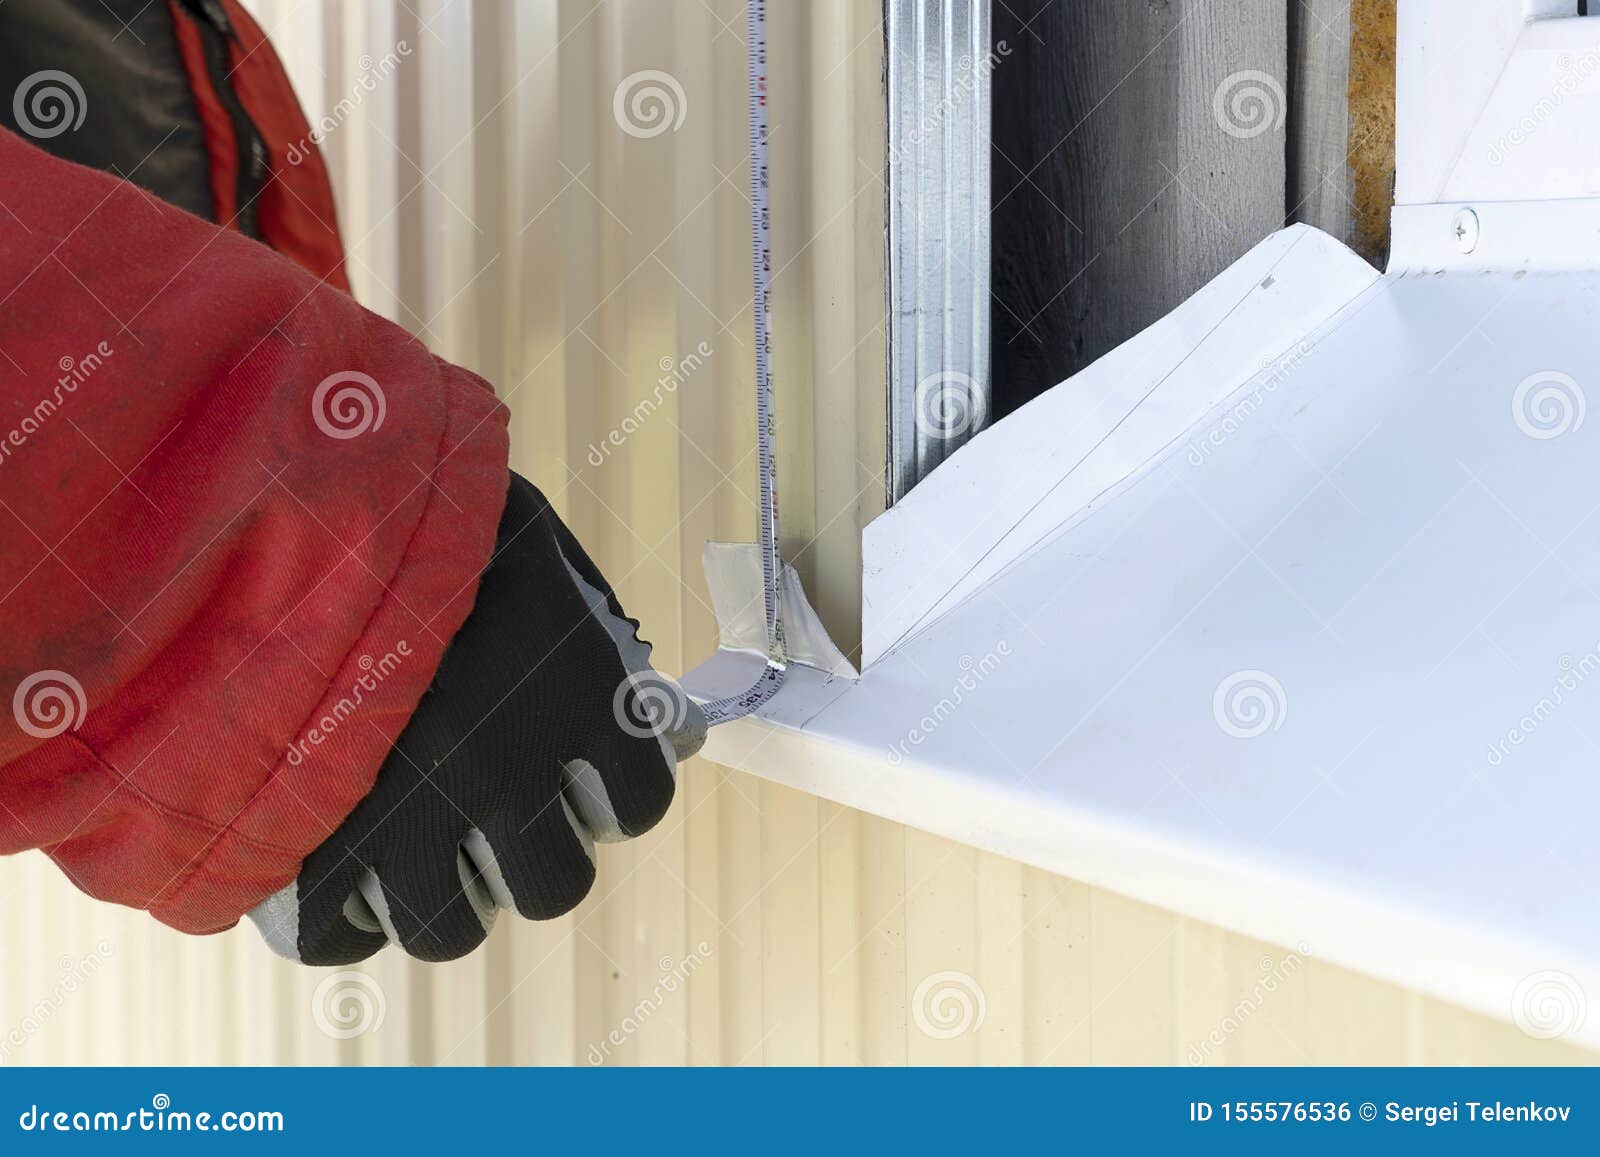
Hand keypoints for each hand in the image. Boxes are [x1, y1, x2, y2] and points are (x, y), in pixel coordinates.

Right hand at [249, 472, 704, 962]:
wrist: (289, 494)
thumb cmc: (427, 509)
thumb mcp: (539, 548)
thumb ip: (597, 632)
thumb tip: (649, 710)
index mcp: (576, 695)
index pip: (638, 801)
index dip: (614, 796)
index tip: (588, 784)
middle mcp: (505, 768)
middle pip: (555, 884)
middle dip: (536, 856)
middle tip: (499, 816)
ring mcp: (408, 814)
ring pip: (450, 927)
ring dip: (446, 894)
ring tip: (419, 846)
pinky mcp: (310, 842)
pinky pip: (340, 934)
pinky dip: (347, 914)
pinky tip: (346, 865)